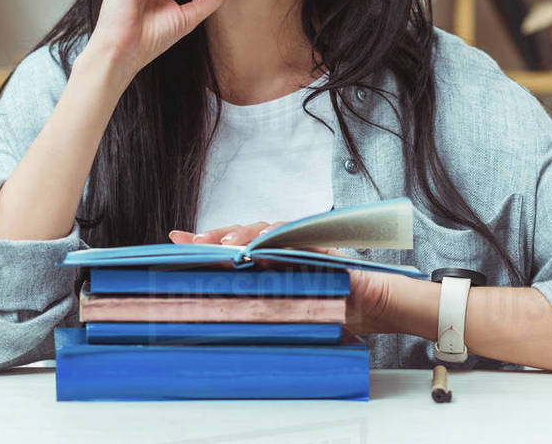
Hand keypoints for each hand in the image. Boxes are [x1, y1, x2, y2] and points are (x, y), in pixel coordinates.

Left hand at [168, 222, 398, 336]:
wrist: (376, 305)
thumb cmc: (334, 310)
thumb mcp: (287, 313)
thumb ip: (260, 310)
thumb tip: (222, 321)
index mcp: (270, 263)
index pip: (232, 249)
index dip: (204, 243)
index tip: (175, 239)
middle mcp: (281, 248)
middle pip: (241, 234)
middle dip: (214, 236)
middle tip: (189, 241)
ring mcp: (298, 243)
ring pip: (263, 230)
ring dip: (241, 234)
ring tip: (222, 244)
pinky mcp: (318, 242)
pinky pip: (293, 235)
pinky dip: (275, 237)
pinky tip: (259, 242)